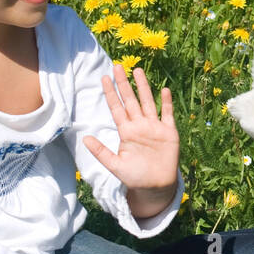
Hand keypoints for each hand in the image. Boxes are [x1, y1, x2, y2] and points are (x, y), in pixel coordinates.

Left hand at [83, 64, 178, 194]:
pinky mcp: (168, 132)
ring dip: (143, 87)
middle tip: (117, 66)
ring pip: (147, 102)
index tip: (104, 78)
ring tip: (137, 71)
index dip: (110, 94)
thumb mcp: (115, 165)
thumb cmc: (135, 177)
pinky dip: (166, 103)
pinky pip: (167, 114)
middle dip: (124, 84)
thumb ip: (101, 152)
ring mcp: (154, 127)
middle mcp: (139, 125)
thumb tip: (85, 138)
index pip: (116, 108)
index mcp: (126, 131)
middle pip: (130, 100)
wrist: (155, 187)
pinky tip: (164, 90)